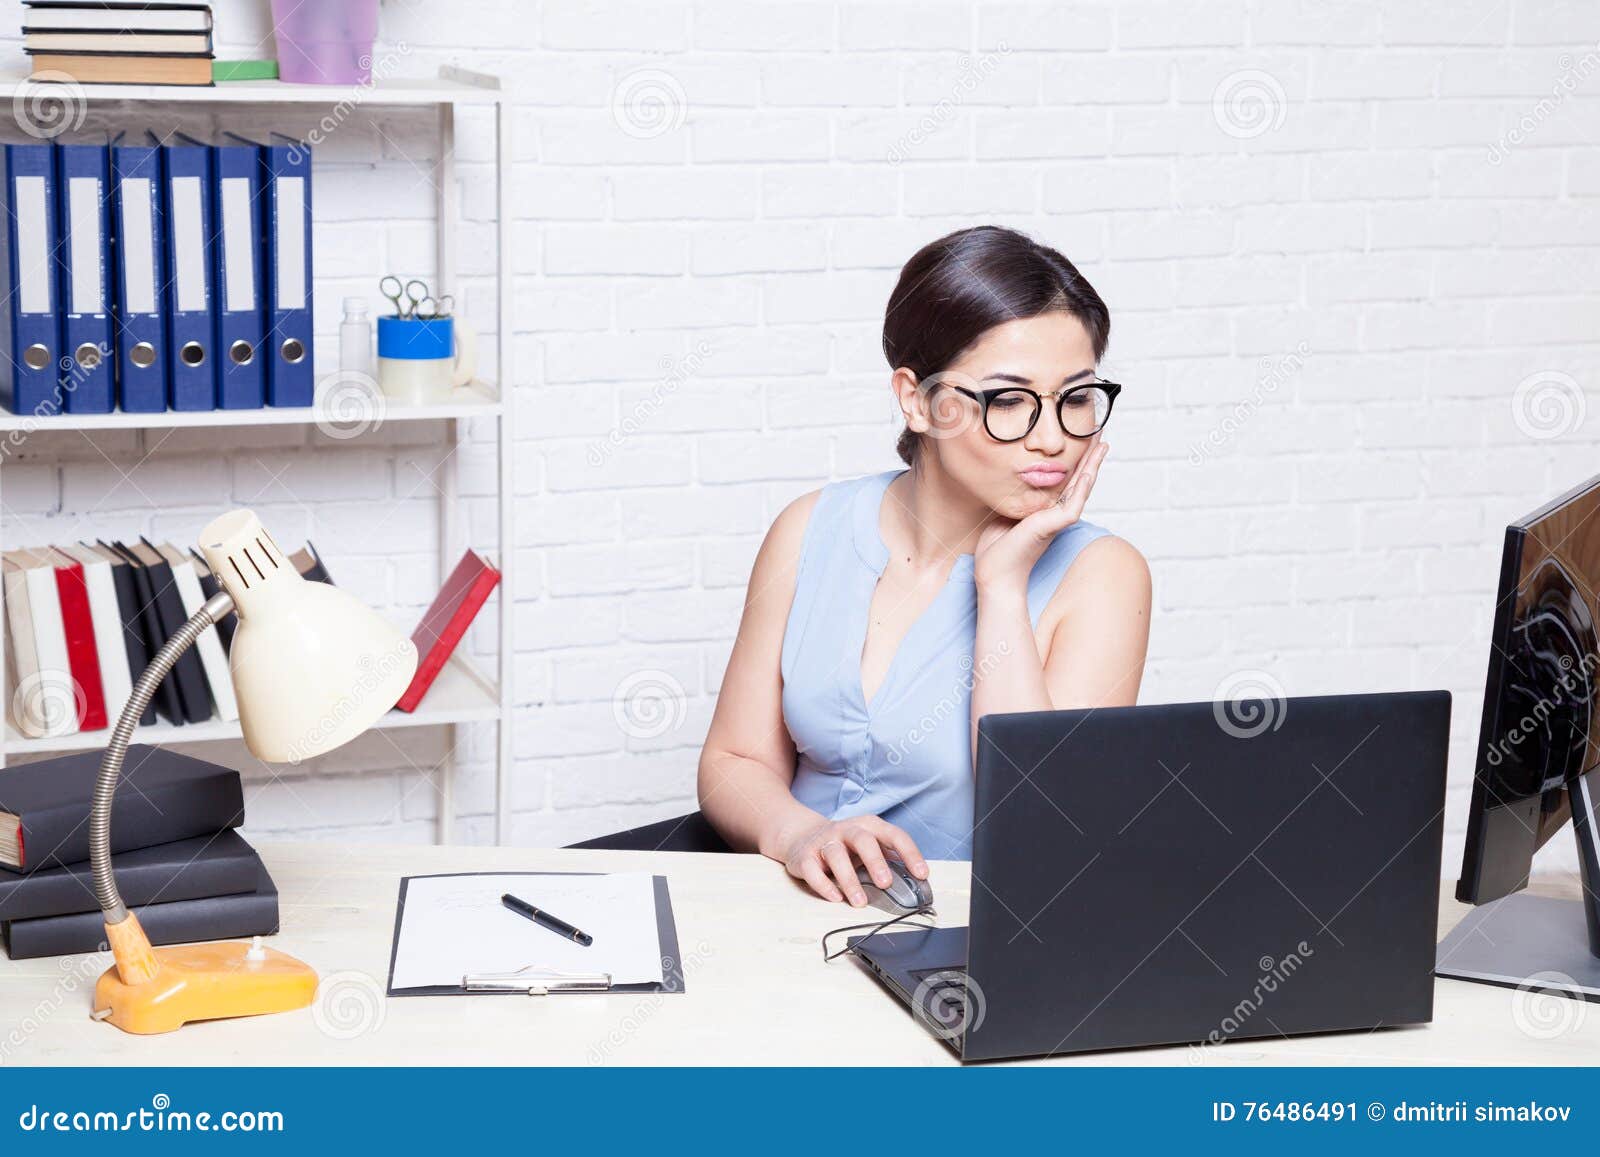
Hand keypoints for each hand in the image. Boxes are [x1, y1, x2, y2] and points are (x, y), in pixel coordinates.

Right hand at [779, 815, 928, 905]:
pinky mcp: (804, 857)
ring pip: (836, 856)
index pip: (893, 834)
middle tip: (886, 884)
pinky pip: (812, 870)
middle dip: (875, 862)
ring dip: (849, 880)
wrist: (802, 836)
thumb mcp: (868, 845)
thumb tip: (914, 881)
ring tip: (860, 902)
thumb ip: (888, 857)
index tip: (921, 873)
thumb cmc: (844, 845)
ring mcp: (824, 842)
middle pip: (863, 840)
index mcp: (868, 826)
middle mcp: (846, 830)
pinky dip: (824, 885)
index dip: (909, 853)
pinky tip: (835, 898)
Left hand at [973, 439, 1108, 590]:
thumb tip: (1011, 476)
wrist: (994, 572)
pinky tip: (1089, 471)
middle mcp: (1055, 513)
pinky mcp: (1053, 526)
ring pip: (1082, 488)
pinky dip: (1082, 487)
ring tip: (1102, 445)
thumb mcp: (1006, 510)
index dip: (1074, 460)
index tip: (1079, 439)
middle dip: (1090, 456)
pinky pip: (1073, 504)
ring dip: (1093, 465)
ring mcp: (1056, 520)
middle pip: (1079, 479)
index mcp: (1046, 509)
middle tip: (1100, 434)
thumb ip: (1016, 495)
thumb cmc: (997, 548)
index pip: (1065, 480)